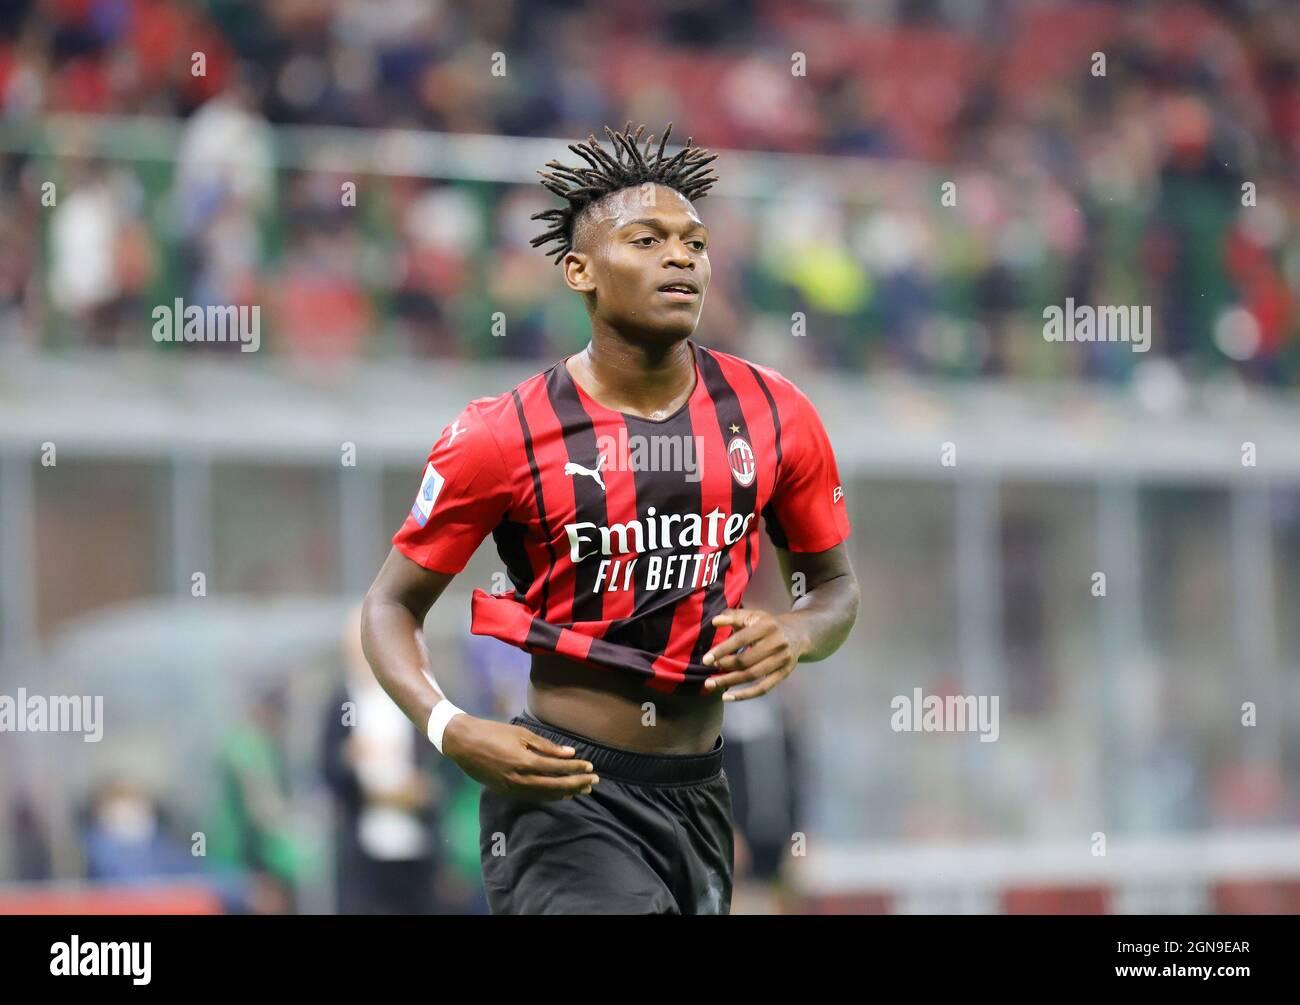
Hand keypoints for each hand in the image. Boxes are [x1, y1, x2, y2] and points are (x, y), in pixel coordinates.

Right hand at [441, 715, 599, 801]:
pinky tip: (561, 794)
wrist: (463, 743)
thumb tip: (570, 753)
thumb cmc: (493, 733)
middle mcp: (520, 779)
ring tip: (582, 789)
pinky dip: (549, 796)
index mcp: (524, 762)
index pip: (557, 769)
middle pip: (555, 786)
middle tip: (594, 781)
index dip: (576, 769)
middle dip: (576, 784)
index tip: (591, 767)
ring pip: (545, 795)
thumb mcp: (521, 734)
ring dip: (565, 792)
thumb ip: (546, 746)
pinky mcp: (506, 792)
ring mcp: (512, 788)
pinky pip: (533, 797)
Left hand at [701, 608, 808, 701]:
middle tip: (708, 671)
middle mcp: (776, 643)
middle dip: (725, 667)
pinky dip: (745, 695)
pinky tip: (728, 697)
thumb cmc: (768, 625)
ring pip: (752, 675)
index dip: (723, 650)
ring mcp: (782, 660)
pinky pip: (763, 688)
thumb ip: (732, 616)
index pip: (741, 639)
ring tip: (711, 684)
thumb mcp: (753, 616)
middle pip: (746, 660)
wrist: (798, 634)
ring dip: (730, 682)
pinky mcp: (784, 674)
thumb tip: (715, 621)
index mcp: (766, 626)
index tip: (706, 659)